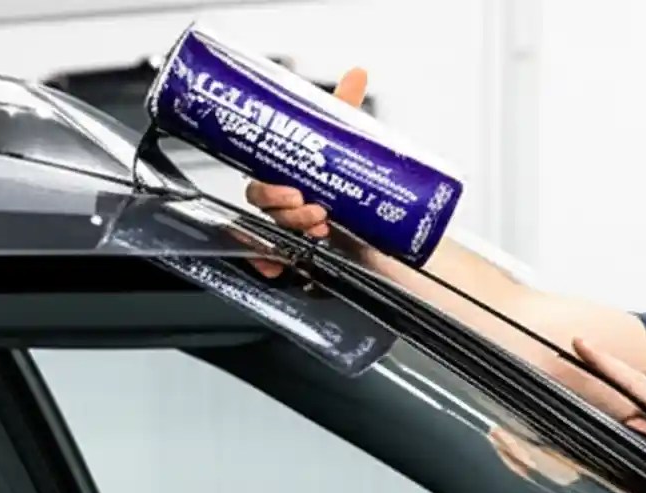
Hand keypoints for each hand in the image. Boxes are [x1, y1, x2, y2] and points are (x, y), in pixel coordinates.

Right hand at [243, 67, 369, 276]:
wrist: (382, 230)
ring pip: (274, 232)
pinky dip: (270, 264)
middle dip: (287, 209)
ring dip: (296, 230)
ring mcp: (291, 231)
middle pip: (266, 208)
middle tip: (314, 207)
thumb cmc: (353, 185)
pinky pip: (272, 261)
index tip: (295, 190)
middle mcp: (285, 204)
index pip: (263, 180)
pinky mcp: (298, 255)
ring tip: (323, 226)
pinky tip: (279, 267)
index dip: (273, 188)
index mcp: (287, 177)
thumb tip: (356, 74)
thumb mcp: (348, 147)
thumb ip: (345, 113)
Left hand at [572, 337, 645, 480]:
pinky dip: (619, 374)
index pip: (626, 388)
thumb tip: (632, 428)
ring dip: (603, 361)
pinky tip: (607, 366)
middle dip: (598, 359)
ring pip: (627, 376)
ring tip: (580, 344)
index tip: (586, 359)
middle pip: (622, 375)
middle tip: (574, 341)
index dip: (606, 373)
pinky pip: (638, 387)